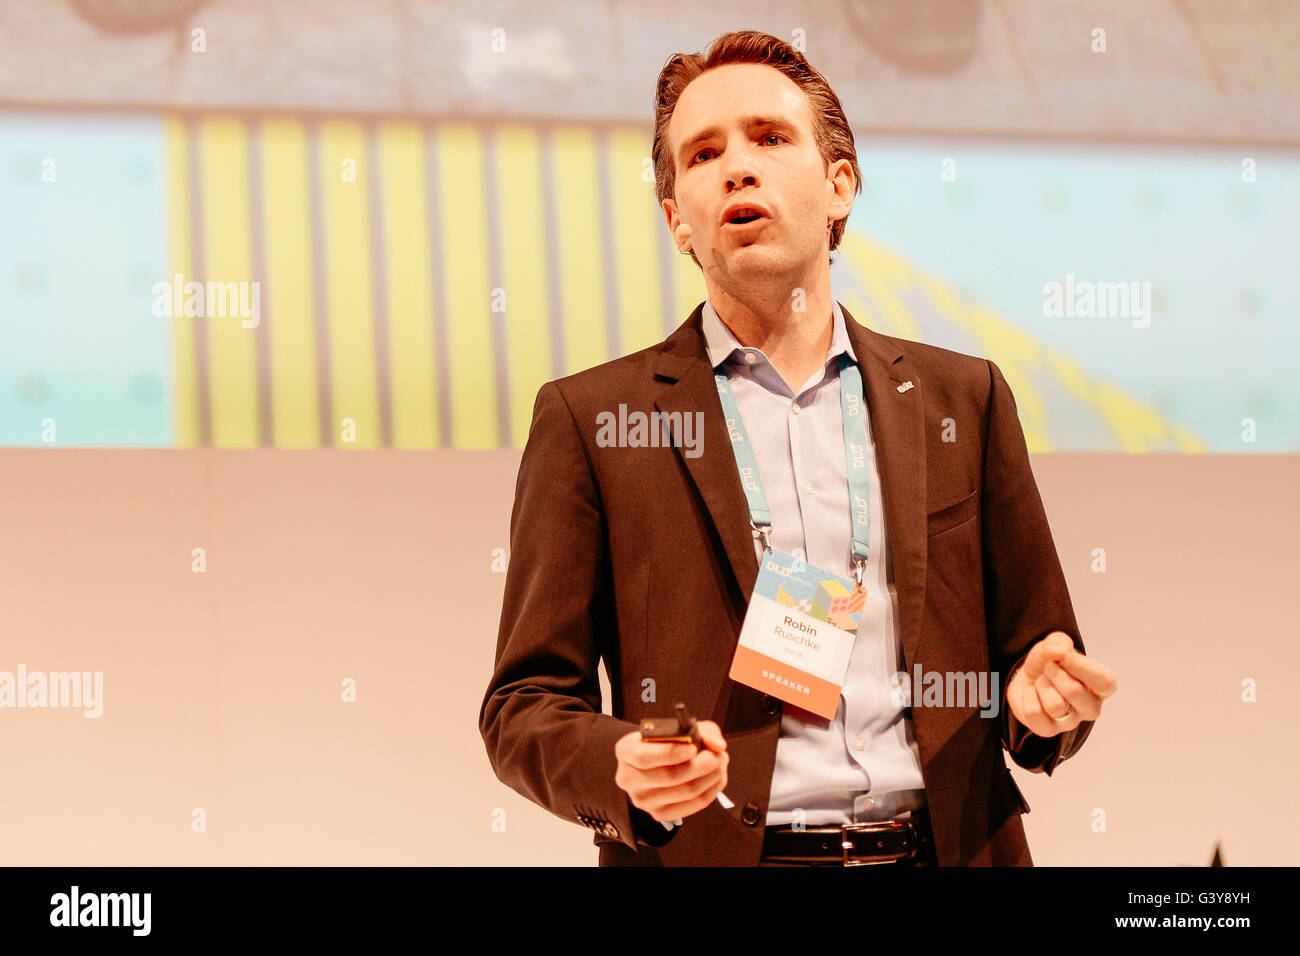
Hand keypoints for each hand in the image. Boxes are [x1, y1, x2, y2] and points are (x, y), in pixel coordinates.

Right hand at [614, 720, 728, 822]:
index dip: (671, 753)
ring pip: (686, 791)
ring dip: (711, 776)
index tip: (693, 747)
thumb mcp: (679, 728)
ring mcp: (643, 800)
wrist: (655, 763)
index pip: (644, 757)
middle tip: (718, 755)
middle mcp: (629, 778)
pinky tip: (716, 778)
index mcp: (626, 751)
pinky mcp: (659, 814)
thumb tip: (717, 745)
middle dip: (702, 764)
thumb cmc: (666, 743)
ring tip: (720, 763)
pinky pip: (694, 805)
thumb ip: (701, 730)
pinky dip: (712, 790)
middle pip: (670, 776)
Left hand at [1008, 631, 1116, 737]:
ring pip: (1054, 705)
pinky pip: (1034, 713)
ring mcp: (1070, 722)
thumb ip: (1059, 642)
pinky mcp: (1048, 730)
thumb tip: (1058, 651)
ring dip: (1041, 685)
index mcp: (1101, 687)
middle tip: (1049, 667)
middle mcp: (1090, 708)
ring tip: (1041, 682)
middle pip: (1074, 692)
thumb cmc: (1050, 664)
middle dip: (1054, 672)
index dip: (1081, 666)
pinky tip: (1032, 694)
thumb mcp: (1055, 645)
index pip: (1104, 682)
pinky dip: (1027, 697)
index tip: (1064, 655)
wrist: (1026, 679)